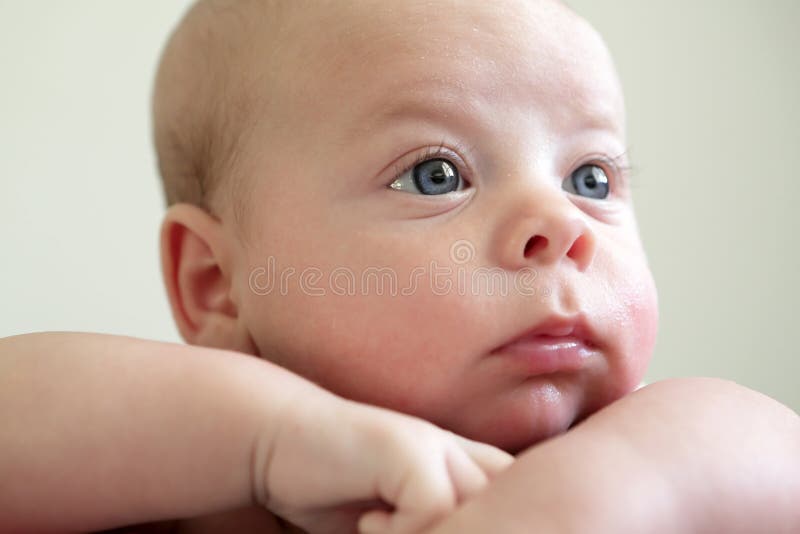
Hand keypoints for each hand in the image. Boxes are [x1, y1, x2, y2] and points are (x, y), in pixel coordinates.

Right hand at [252, 389, 513, 533]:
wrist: (274, 440)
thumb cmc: (329, 488)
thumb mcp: (387, 518)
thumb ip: (426, 522)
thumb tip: (462, 532)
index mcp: (458, 463)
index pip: (513, 493)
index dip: (499, 518)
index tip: (455, 527)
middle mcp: (454, 449)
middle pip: (506, 503)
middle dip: (471, 527)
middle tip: (410, 531)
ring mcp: (432, 444)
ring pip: (476, 507)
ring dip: (436, 531)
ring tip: (384, 531)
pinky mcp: (404, 448)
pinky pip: (431, 504)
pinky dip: (401, 530)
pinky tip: (365, 522)